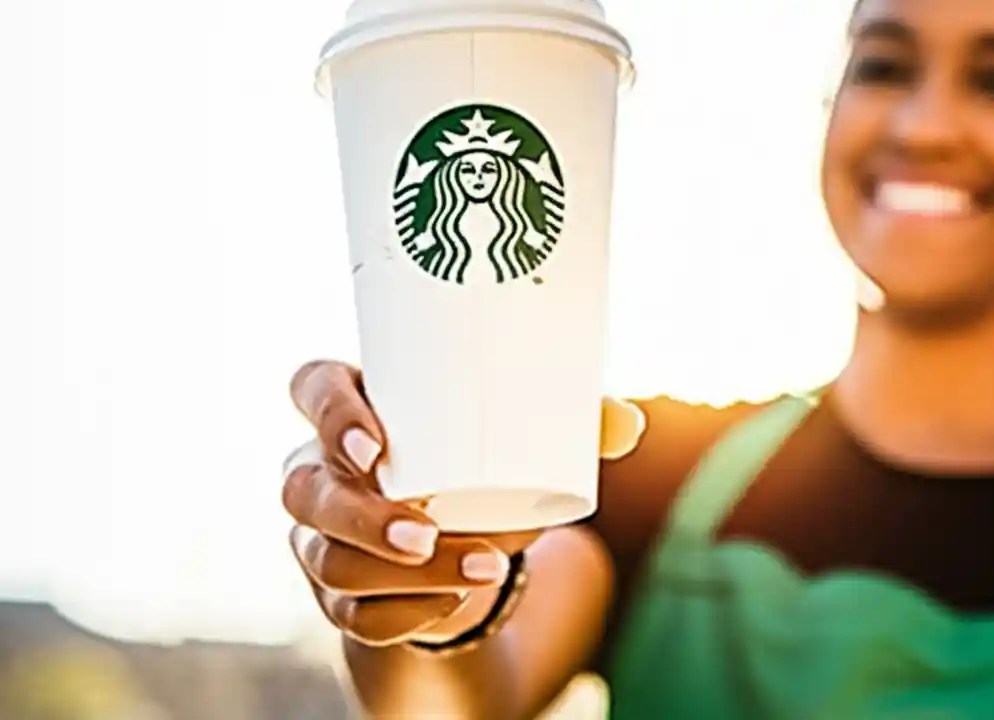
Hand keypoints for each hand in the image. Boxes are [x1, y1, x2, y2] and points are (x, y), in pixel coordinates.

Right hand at [282, 360, 644, 647]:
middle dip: (363, 518)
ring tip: (479, 572)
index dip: (330, 413)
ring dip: (402, 575)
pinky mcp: (334, 595)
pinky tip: (451, 605)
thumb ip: (572, 426)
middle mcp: (319, 471)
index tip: (377, 444)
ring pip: (329, 561)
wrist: (462, 544)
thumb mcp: (519, 444)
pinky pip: (352, 615)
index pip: (312, 389)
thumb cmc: (479, 469)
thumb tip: (628, 422)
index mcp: (357, 409)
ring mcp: (318, 538)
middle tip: (426, 531)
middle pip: (306, 492)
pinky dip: (407, 615)